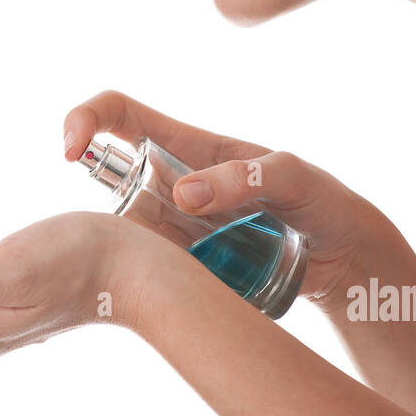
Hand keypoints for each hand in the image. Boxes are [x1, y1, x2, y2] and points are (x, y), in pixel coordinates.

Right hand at [63, 89, 400, 319]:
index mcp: (187, 146)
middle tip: (117, 246)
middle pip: (106, 183)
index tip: (70, 151)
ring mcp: (173, 226)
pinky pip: (148, 273)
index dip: (84, 118)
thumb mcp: (292, 180)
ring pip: (121, 235)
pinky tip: (164, 302)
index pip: (119, 113)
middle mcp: (170, 182)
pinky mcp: (182, 266)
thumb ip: (244, 179)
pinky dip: (144, 287)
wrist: (345, 257)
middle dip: (90, 211)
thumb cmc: (322, 201)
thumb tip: (182, 195)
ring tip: (168, 277)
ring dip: (120, 255)